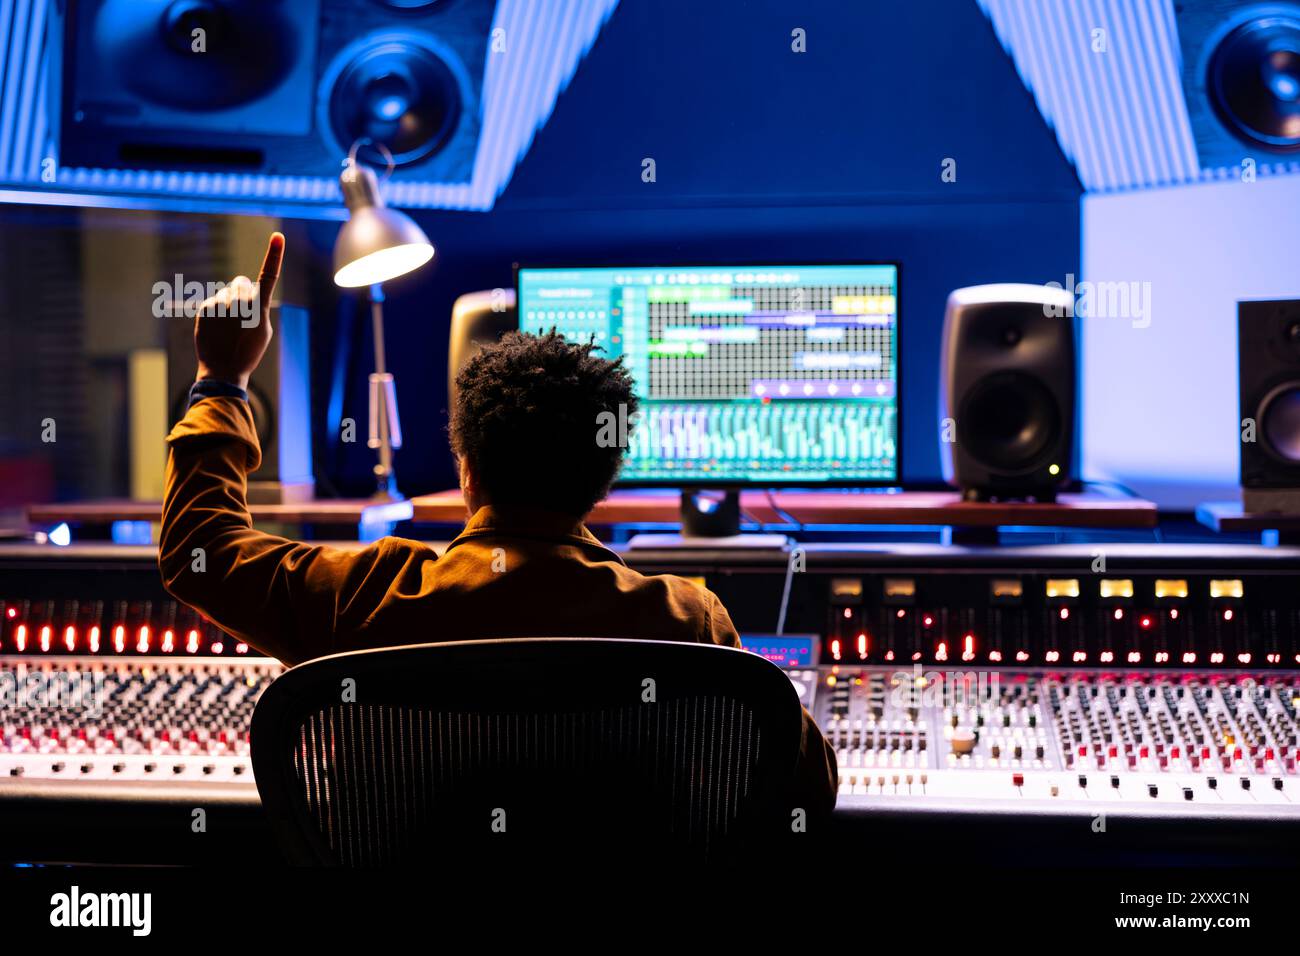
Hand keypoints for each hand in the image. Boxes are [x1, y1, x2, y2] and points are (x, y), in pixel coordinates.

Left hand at [194, 233, 284, 390]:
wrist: (223, 370)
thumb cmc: (248, 352)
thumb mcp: (263, 331)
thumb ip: (258, 308)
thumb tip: (246, 294)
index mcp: (259, 307)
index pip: (269, 276)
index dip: (275, 255)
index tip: (278, 236)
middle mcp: (240, 302)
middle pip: (241, 283)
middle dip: (242, 292)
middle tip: (242, 316)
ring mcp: (221, 304)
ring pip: (226, 294)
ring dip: (228, 305)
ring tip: (227, 328)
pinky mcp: (205, 308)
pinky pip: (213, 302)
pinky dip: (215, 312)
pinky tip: (217, 330)